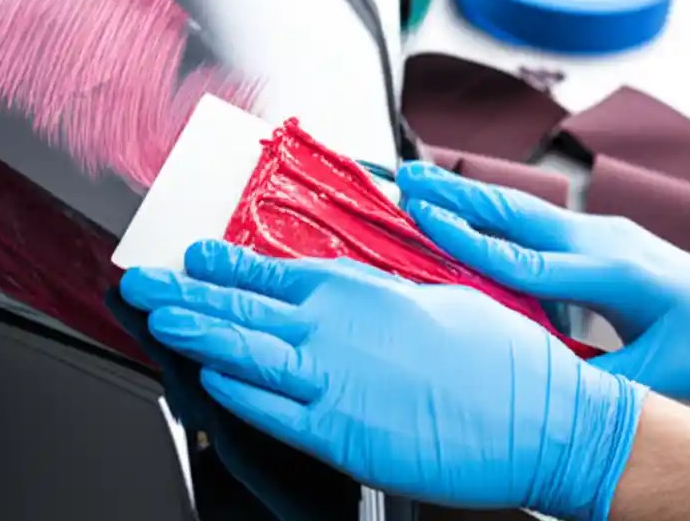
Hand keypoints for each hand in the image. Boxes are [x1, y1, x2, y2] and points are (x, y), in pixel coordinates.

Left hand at [120, 241, 644, 518]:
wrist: (548, 420)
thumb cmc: (505, 361)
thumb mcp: (438, 300)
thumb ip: (381, 297)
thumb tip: (348, 293)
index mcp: (365, 290)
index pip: (274, 271)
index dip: (224, 265)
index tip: (191, 257)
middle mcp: (340, 328)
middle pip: (242, 305)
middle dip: (185, 291)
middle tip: (141, 278)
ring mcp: (335, 380)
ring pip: (243, 350)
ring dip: (193, 330)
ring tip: (154, 315)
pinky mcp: (341, 433)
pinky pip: (270, 410)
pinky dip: (233, 390)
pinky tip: (204, 375)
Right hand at [398, 162, 689, 401]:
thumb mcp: (660, 379)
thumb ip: (596, 382)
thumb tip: (538, 389)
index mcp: (615, 273)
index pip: (526, 259)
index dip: (471, 242)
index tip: (426, 218)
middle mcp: (604, 240)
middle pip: (516, 213)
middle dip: (457, 193)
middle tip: (405, 176)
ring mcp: (603, 232)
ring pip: (525, 210)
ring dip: (472, 195)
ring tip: (422, 181)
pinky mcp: (602, 238)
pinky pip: (540, 224)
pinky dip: (497, 216)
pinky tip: (468, 213)